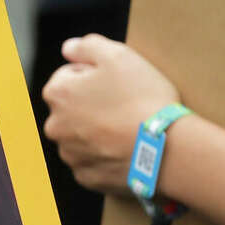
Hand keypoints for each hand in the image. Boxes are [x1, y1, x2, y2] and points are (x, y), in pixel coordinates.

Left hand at [40, 34, 179, 196]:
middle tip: (125, 106)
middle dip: (92, 105)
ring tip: (128, 129)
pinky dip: (106, 157)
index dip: (94, 76)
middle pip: (73, 108)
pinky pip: (93, 163)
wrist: (169, 148)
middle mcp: (55, 127)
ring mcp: (71, 156)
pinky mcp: (88, 178)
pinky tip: (126, 149)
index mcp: (57, 94)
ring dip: (98, 132)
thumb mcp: (117, 55)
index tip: (117, 83)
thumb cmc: (143, 98)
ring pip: (81, 136)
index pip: (69, 76)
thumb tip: (69, 49)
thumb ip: (87, 45)